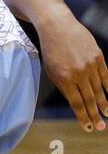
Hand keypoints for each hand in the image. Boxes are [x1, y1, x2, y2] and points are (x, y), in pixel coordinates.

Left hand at [34, 9, 107, 131]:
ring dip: (104, 104)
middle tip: (100, 127)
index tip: (87, 128)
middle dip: (95, 115)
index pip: (76, 103)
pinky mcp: (98, 57)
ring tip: (106, 115)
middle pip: (90, 99)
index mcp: (64, 78)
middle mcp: (79, 73)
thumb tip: (77, 103)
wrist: (57, 26)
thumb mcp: (51, 70)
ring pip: (99, 90)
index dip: (83, 117)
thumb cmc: (51, 50)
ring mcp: (90, 65)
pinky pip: (106, 76)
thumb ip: (64, 87)